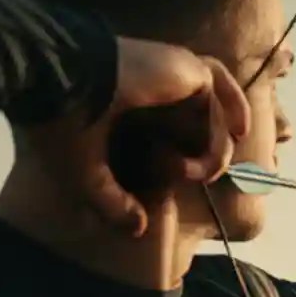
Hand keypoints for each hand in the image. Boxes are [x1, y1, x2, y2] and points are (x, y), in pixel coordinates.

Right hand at [24, 37, 249, 236]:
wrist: (59, 86)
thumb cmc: (61, 125)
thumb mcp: (85, 175)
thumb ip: (113, 202)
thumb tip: (138, 229)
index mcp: (123, 108)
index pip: (165, 134)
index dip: (182, 159)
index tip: (176, 181)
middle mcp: (148, 89)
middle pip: (194, 123)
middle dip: (206, 155)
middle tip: (194, 178)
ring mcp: (168, 73)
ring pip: (210, 110)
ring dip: (213, 144)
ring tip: (197, 171)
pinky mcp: (185, 66)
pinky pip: (220, 87)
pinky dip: (233, 106)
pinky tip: (236, 134)